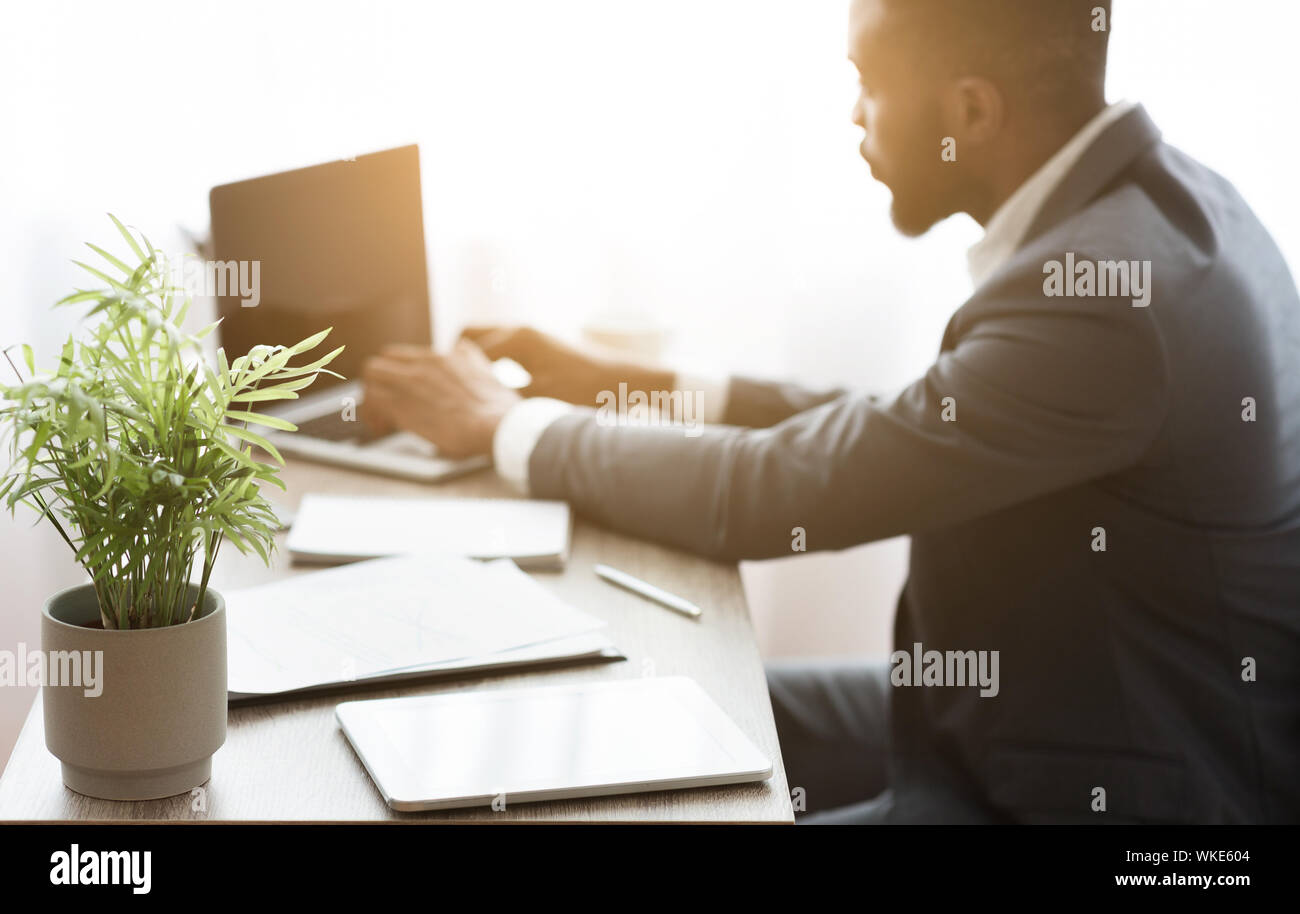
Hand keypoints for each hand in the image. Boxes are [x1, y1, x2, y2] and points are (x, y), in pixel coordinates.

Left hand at [361, 341, 521, 457]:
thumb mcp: (484, 369)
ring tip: (381, 421)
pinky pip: (371, 401)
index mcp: (440, 357)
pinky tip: (383, 429)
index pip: (399, 356)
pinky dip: (372, 416)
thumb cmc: (496, 407)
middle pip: (378, 364)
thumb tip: (462, 346)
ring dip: (371, 400)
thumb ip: (469, 356)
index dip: (395, 376)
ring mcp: (409, 382)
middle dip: (376, 385)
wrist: (497, 424)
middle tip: (384, 407)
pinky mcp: (401, 404)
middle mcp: (421, 365)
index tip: (400, 394)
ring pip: (369, 378)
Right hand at [460, 325, 672, 407]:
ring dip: (473, 361)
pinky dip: (492, 364)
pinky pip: (504, 349)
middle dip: (453, 358)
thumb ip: (503, 402)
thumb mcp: (540, 402)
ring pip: (488, 342)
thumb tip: (473, 412)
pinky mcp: (544, 347)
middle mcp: (521, 330)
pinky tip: (493, 391)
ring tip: (464, 392)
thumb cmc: (588, 391)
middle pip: (471, 335)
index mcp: (516, 340)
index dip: (447, 374)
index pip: (463, 351)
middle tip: (444, 387)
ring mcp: (533, 336)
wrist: (632, 383)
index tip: (435, 394)